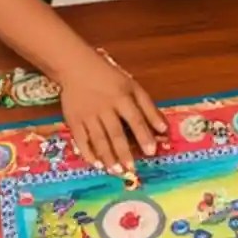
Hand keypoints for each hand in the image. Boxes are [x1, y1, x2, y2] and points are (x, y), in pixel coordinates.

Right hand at [60, 52, 166, 171]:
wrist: (76, 67)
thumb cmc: (109, 79)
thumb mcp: (133, 87)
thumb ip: (149, 108)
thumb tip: (164, 129)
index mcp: (121, 97)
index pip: (135, 119)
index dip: (144, 136)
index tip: (151, 151)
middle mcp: (104, 107)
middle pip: (115, 133)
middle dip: (124, 152)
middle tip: (132, 168)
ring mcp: (87, 115)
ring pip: (98, 139)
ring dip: (107, 156)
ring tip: (116, 171)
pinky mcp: (73, 120)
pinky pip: (81, 139)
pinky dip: (88, 153)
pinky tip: (96, 164)